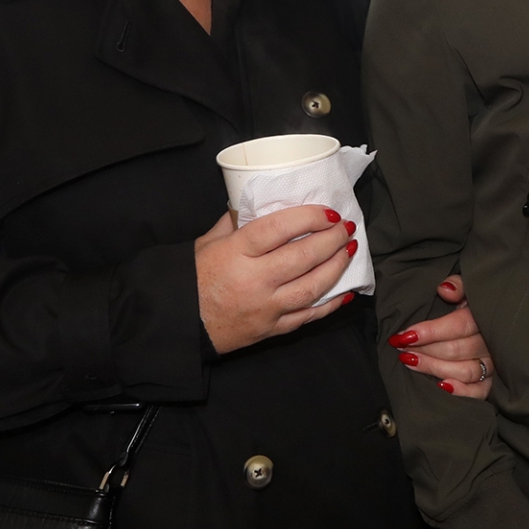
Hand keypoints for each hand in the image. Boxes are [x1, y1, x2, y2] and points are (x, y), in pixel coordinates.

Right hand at [195, 205, 355, 354]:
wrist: (180, 324)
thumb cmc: (192, 279)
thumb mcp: (207, 243)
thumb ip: (234, 221)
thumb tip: (259, 201)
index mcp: (236, 253)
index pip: (279, 228)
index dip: (309, 218)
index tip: (329, 212)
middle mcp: (254, 280)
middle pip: (303, 257)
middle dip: (332, 240)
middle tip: (347, 229)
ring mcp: (266, 307)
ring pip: (312, 287)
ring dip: (337, 268)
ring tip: (349, 251)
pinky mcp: (272, 328)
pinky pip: (308, 316)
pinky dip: (330, 304)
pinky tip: (345, 291)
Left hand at [387, 275, 493, 399]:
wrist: (492, 321)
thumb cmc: (473, 304)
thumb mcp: (469, 287)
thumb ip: (459, 284)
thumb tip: (445, 289)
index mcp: (484, 316)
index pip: (458, 326)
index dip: (430, 332)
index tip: (404, 336)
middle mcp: (491, 341)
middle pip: (456, 350)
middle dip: (425, 350)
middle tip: (401, 349)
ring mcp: (493, 363)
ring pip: (464, 371)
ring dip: (434, 368)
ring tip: (410, 362)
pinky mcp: (491, 380)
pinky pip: (479, 392)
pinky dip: (462, 392)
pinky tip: (441, 386)